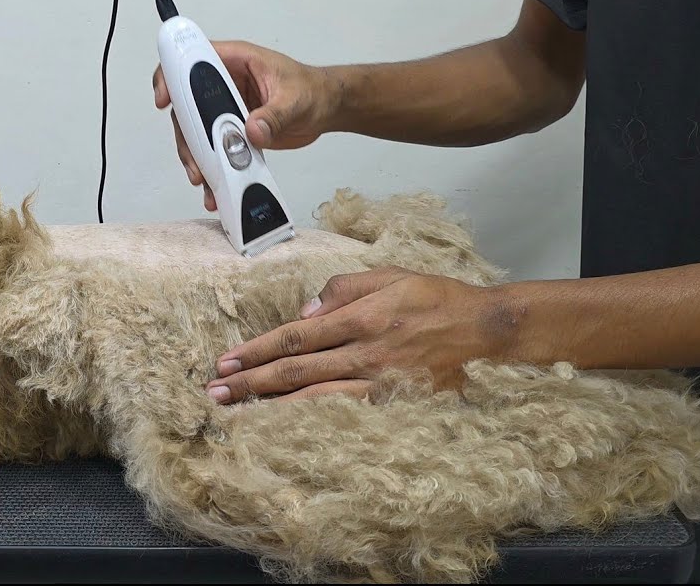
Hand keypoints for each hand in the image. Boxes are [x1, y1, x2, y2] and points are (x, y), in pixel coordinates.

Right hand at [153, 40, 332, 211]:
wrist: (327, 108)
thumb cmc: (312, 90)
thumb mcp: (295, 99)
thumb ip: (274, 115)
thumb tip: (252, 131)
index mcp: (236, 61)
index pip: (193, 61)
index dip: (172, 77)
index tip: (165, 100)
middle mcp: (225, 84)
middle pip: (188, 104)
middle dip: (185, 134)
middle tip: (192, 159)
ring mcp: (226, 108)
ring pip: (196, 131)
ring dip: (195, 156)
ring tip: (202, 179)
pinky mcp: (232, 130)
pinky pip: (213, 148)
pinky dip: (212, 167)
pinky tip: (214, 186)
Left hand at [205, 268, 514, 402]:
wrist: (484, 329)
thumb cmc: (435, 297)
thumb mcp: (388, 275)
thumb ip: (343, 288)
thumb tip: (304, 312)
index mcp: (360, 317)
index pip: (296, 337)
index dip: (258, 349)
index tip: (226, 360)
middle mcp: (364, 352)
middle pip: (295, 370)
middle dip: (251, 381)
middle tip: (215, 391)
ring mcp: (377, 381)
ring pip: (313, 396)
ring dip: (270, 404)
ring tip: (236, 410)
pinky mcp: (390, 401)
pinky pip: (341, 411)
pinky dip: (308, 418)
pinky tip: (283, 423)